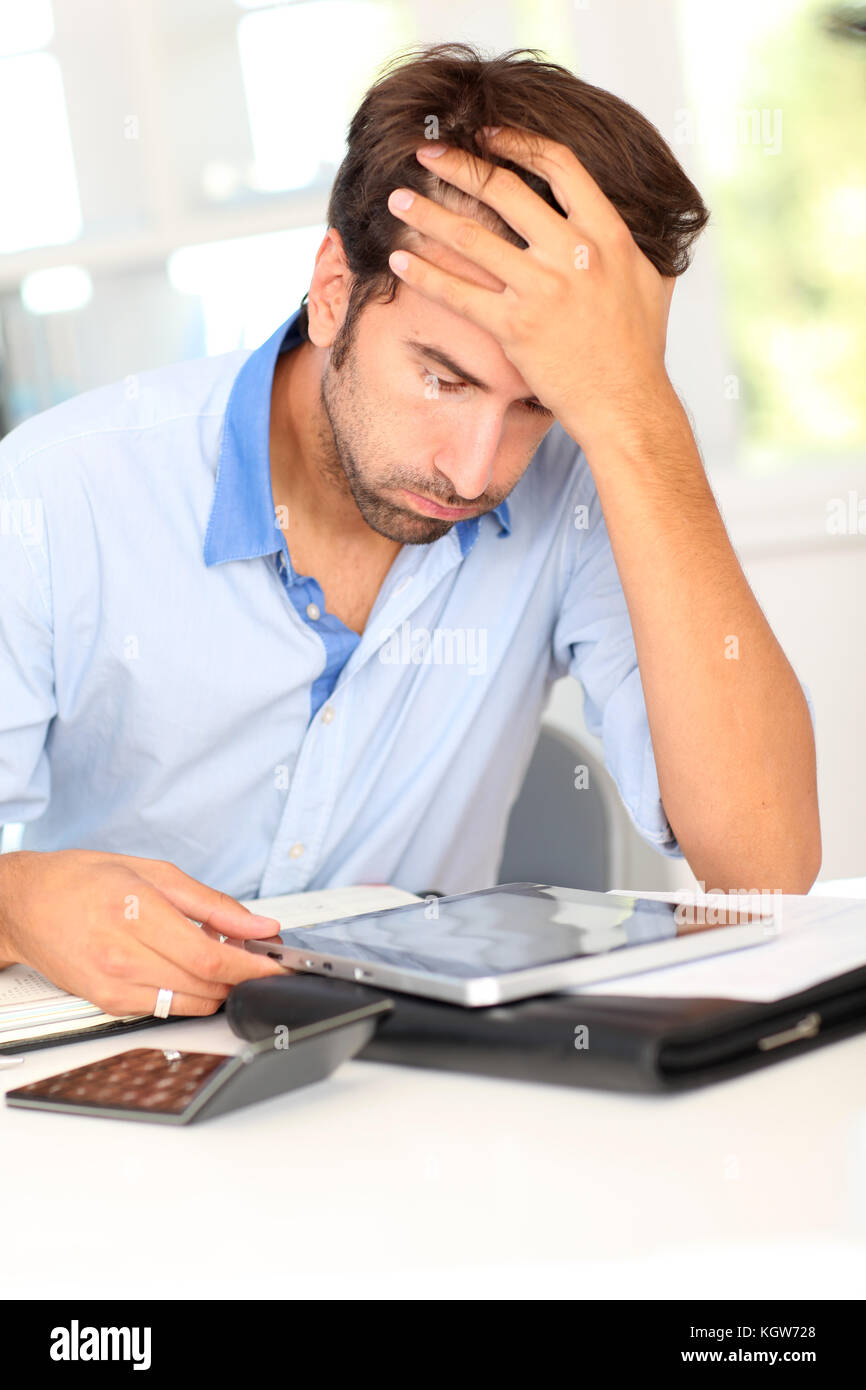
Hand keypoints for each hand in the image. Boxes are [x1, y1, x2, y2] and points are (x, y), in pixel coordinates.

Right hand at [0, 849, 286, 1015]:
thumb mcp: (153, 872)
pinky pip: (166, 1009)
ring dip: (219, 988)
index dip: (253, 965)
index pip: (210, 955)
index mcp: (136, 912)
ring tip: (220, 960)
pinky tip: (189, 971)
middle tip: (256, 958)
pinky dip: (190, 995)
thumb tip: (259, 925)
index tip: (279, 964)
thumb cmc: (82, 880)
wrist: (24, 905)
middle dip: (242, 975)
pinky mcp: (107, 1004)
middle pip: (205, 983)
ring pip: (190, 1002)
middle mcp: (123, 955)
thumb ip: (212, 903)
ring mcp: (113, 985)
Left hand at [386, 127, 676, 450]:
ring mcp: (542, 289)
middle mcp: (573, 254)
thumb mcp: (650, 281)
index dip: (518, 143)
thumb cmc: (638, 348)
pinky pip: (459, 294)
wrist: (625, 403)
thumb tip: (631, 217)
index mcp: (607, 234)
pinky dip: (425, 275)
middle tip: (426, 153)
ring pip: (472, 238)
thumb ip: (629, 243)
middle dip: (459, 166)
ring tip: (398, 200)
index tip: (487, 136)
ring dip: (429, 214)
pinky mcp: (515, 327)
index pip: (559, 166)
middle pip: (506, 191)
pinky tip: (399, 261)